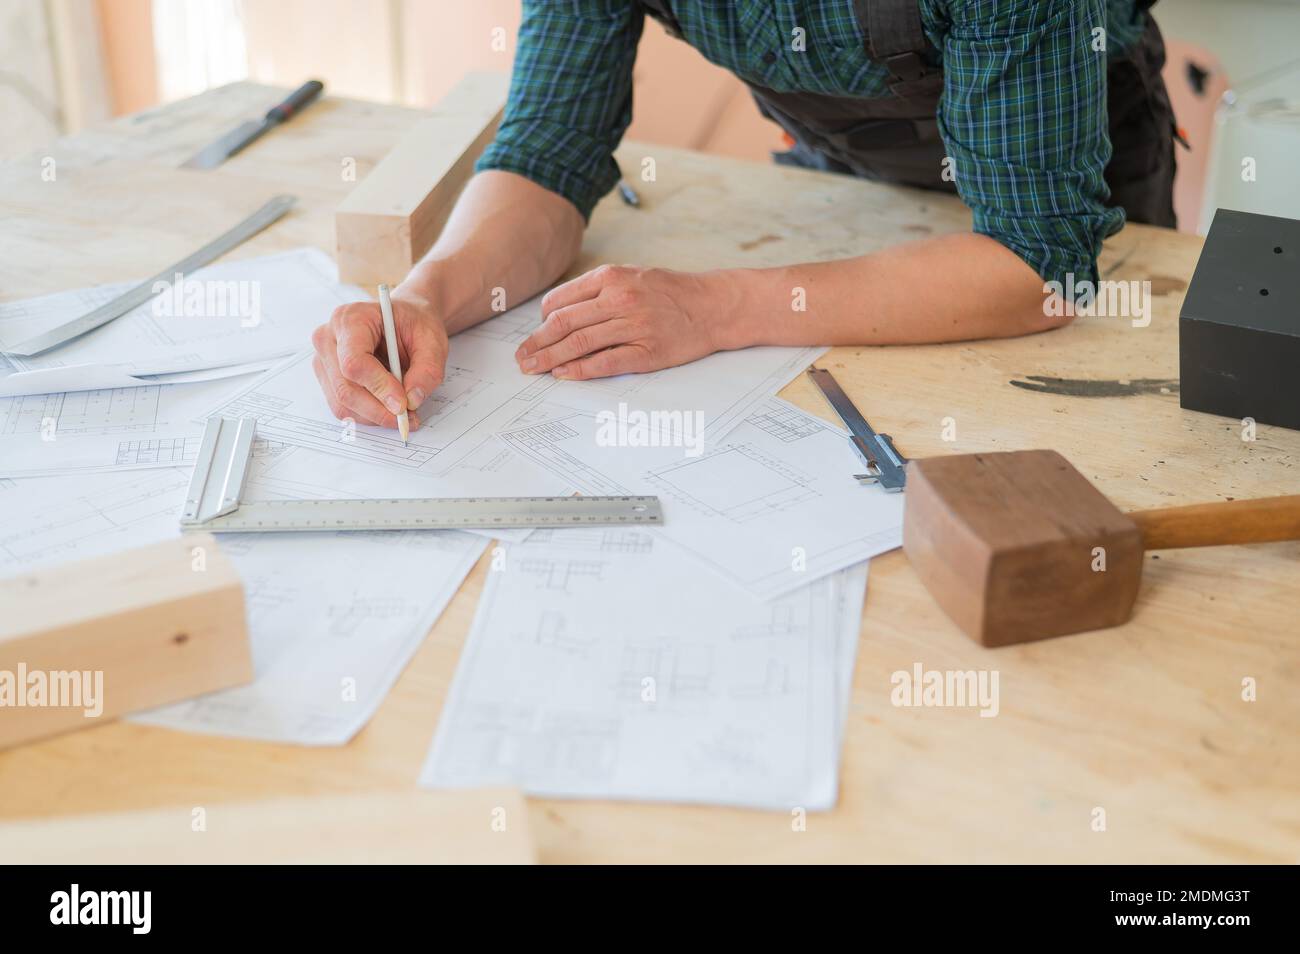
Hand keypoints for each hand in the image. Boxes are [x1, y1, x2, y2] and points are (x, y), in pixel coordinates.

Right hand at [311, 290, 446, 427]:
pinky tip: (388, 409)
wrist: (403, 320)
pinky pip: (343, 407)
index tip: (403, 404)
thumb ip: (427, 370)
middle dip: (379, 410)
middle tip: (408, 418)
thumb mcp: (433, 340)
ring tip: (404, 415)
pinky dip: (368, 415)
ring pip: (342, 403)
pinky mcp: (328, 378)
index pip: (354, 361)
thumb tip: (412, 401)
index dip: (379, 387)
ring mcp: (324, 359)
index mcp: (351, 318)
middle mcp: (329, 338)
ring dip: (375, 416)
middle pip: (346, 388)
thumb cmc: (414, 324)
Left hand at [515, 265, 725, 379]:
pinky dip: (580, 370)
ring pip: (579, 343)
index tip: (535, 334)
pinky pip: (605, 363)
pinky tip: (564, 375)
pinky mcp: (647, 352)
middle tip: (521, 358)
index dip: (541, 320)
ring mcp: (634, 326)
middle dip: (536, 343)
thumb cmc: (671, 292)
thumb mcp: (632, 276)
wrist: (712, 305)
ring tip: (533, 369)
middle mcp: (619, 299)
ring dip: (550, 359)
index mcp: (611, 277)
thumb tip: (562, 311)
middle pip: (563, 324)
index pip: (560, 300)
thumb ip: (599, 290)